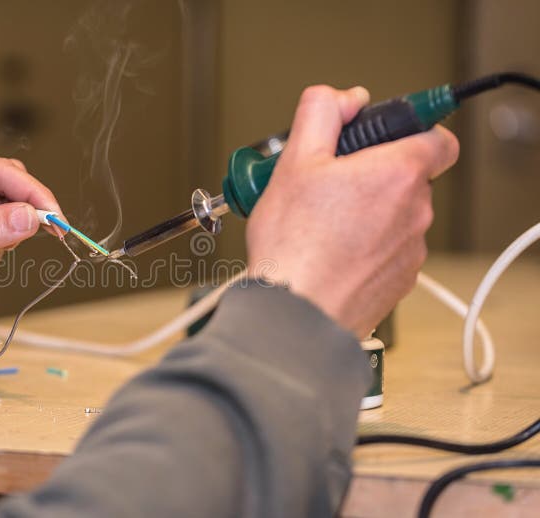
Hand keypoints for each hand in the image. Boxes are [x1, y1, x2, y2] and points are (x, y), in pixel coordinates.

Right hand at [246, 85, 458, 337]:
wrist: (296, 313)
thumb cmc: (294, 246)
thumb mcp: (294, 160)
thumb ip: (321, 113)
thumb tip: (344, 99)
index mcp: (398, 173)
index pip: (437, 137)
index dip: (410, 131)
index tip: (383, 136)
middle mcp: (415, 211)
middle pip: (408, 176)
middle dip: (373, 174)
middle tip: (329, 184)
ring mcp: (411, 250)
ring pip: (397, 215)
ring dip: (369, 212)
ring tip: (321, 224)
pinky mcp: (400, 280)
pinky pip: (389, 249)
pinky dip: (367, 246)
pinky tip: (330, 251)